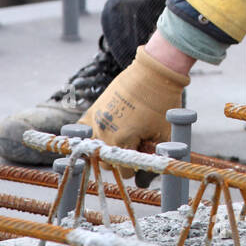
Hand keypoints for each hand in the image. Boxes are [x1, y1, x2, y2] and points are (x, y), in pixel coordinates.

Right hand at [78, 46, 188, 177]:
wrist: (154, 72)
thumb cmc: (162, 102)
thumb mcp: (164, 133)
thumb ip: (155, 155)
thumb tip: (146, 172)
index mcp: (121, 141)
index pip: (124, 171)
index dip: (136, 165)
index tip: (143, 155)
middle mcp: (104, 133)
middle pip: (107, 162)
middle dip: (121, 158)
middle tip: (135, 146)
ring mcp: (96, 121)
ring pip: (94, 150)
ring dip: (106, 149)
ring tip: (121, 139)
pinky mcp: (93, 110)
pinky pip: (82, 130)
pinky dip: (89, 135)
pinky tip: (101, 133)